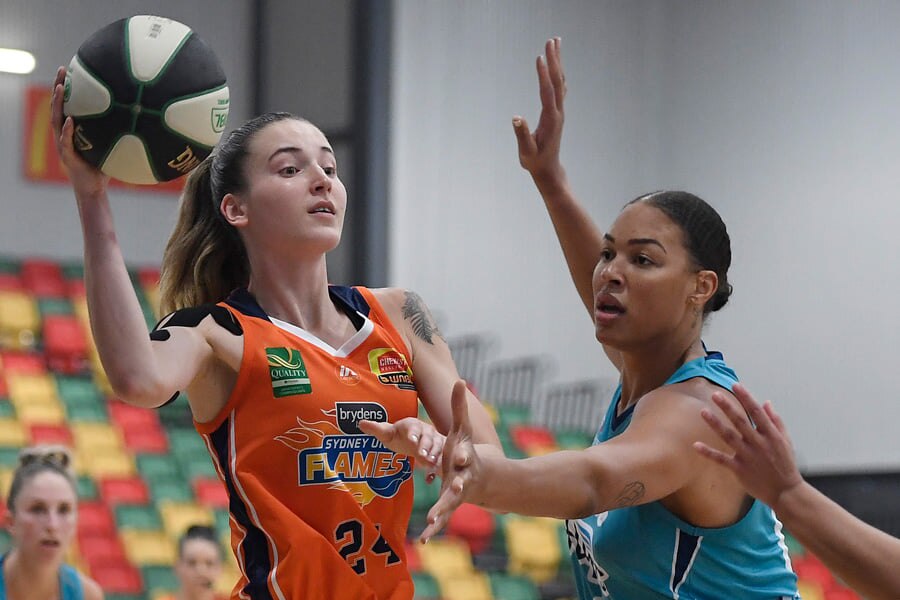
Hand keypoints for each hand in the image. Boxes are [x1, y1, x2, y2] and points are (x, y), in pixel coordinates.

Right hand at [51, 66, 108, 197]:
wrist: (93, 189)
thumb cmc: (103, 168)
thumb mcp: (111, 145)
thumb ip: (118, 131)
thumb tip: (140, 116)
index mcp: (73, 130)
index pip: (68, 104)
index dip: (66, 87)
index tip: (70, 68)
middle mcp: (64, 134)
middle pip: (58, 106)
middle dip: (58, 87)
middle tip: (62, 69)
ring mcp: (63, 144)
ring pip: (56, 120)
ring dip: (57, 104)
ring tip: (60, 88)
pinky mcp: (67, 157)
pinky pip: (66, 142)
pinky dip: (68, 131)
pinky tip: (71, 120)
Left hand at [358, 417, 443, 476]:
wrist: (418, 440)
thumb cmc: (401, 436)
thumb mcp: (389, 433)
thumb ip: (377, 429)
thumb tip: (360, 423)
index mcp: (412, 425)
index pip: (413, 427)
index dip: (413, 434)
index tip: (411, 441)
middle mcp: (426, 431)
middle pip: (427, 438)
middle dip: (425, 447)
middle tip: (422, 457)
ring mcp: (435, 441)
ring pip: (437, 447)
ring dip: (434, 456)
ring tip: (430, 464)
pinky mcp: (441, 451)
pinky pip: (442, 458)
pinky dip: (438, 466)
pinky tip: (432, 477)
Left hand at [419, 380, 480, 542]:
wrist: (483, 478)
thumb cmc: (467, 450)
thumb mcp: (464, 430)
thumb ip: (459, 407)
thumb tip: (458, 379)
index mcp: (466, 458)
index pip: (465, 455)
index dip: (462, 455)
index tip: (460, 455)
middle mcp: (464, 477)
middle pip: (461, 481)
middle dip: (458, 484)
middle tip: (455, 485)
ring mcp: (458, 493)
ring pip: (451, 503)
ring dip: (442, 511)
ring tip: (432, 521)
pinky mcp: (451, 504)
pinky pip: (442, 518)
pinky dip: (434, 528)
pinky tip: (423, 539)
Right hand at [513, 37, 566, 187]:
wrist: (548, 169)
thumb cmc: (535, 161)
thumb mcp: (526, 152)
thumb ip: (522, 135)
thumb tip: (516, 118)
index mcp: (550, 120)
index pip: (547, 93)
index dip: (543, 75)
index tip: (539, 57)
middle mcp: (558, 112)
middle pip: (557, 81)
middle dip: (554, 60)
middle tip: (551, 40)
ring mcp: (559, 111)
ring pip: (560, 82)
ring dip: (557, 62)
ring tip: (555, 43)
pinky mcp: (556, 112)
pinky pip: (559, 88)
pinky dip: (557, 73)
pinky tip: (557, 65)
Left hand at [693, 383, 803, 509]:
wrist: (786, 493)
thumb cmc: (786, 465)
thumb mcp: (786, 441)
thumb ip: (775, 421)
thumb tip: (766, 402)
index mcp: (771, 435)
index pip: (757, 412)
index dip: (746, 398)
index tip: (736, 385)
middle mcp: (759, 444)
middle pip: (740, 422)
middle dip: (727, 407)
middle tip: (715, 394)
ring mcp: (748, 457)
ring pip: (729, 437)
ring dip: (715, 424)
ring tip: (702, 411)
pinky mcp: (740, 470)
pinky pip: (721, 459)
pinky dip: (709, 453)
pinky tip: (696, 445)